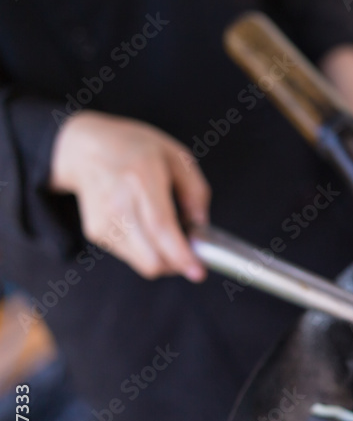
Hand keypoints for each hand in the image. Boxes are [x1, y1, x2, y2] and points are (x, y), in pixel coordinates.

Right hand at [50, 111, 210, 281]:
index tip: (198, 272)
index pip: (161, 227)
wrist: (83, 149)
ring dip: (164, 259)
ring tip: (169, 233)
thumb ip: (196, 191)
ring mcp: (104, 220)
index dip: (181, 254)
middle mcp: (119, 202)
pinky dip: (148, 251)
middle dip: (177, 265)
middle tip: (192, 255)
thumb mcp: (176, 156)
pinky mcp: (96, 232)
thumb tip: (201, 226)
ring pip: (143, 263)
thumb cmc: (135, 150)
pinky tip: (148, 228)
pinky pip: (132, 256)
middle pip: (150, 257)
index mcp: (141, 178)